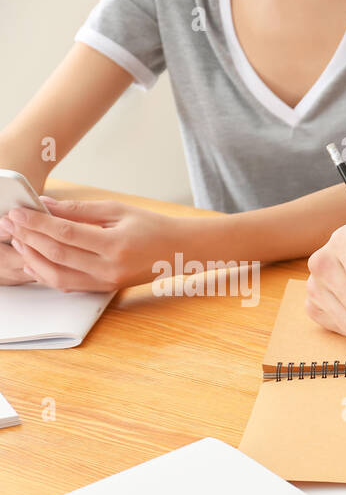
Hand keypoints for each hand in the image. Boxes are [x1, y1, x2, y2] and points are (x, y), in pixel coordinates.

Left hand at [0, 198, 177, 291]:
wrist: (179, 251)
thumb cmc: (152, 227)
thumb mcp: (117, 210)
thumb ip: (78, 210)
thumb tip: (45, 205)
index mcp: (115, 244)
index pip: (65, 233)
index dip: (37, 223)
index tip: (18, 213)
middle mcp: (110, 267)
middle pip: (57, 254)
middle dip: (29, 238)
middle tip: (10, 224)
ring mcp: (107, 281)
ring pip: (58, 276)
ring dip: (33, 259)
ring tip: (19, 242)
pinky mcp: (105, 288)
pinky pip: (69, 285)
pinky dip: (47, 274)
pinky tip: (34, 261)